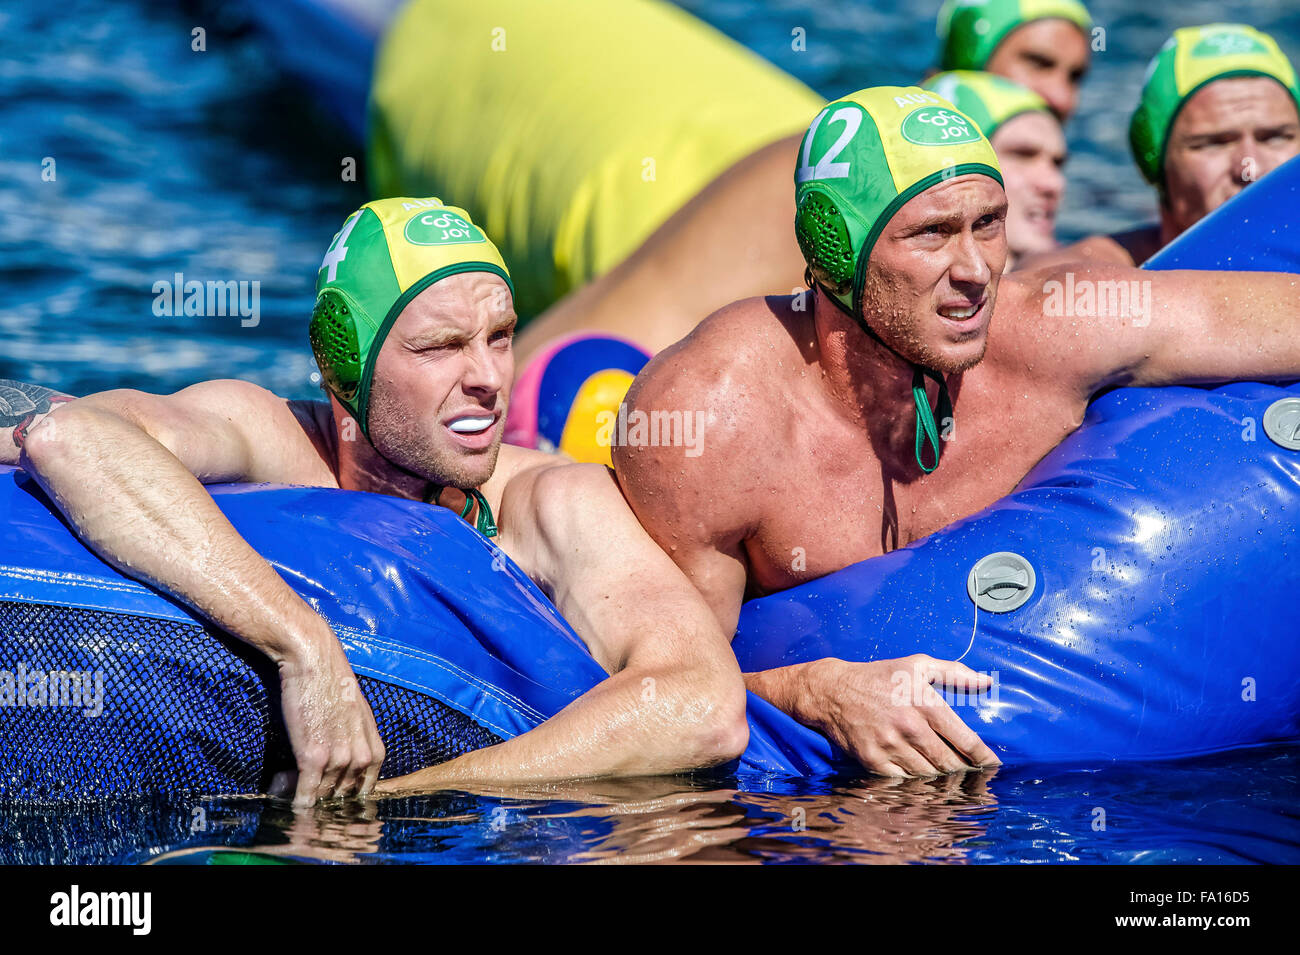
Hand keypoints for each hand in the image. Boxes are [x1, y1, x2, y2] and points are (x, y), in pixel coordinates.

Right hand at [273, 636, 385, 805]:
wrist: (314, 662)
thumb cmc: (333, 687)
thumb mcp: (358, 719)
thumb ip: (356, 746)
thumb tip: (342, 770)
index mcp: (375, 751)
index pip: (363, 792)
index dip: (344, 800)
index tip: (325, 795)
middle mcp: (361, 759)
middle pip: (340, 798)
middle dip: (320, 799)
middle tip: (298, 787)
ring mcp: (339, 760)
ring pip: (320, 797)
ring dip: (301, 797)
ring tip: (282, 784)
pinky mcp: (313, 758)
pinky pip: (304, 794)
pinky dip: (293, 802)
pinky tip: (281, 796)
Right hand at [804, 655, 998, 776]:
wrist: (832, 691)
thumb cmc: (879, 677)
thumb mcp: (917, 665)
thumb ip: (954, 673)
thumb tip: (985, 681)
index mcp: (925, 703)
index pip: (965, 740)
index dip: (984, 757)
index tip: (994, 765)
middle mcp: (909, 726)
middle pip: (950, 763)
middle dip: (967, 773)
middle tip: (976, 777)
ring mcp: (890, 745)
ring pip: (929, 775)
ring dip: (943, 781)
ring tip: (955, 782)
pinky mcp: (873, 760)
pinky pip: (904, 781)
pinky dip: (917, 784)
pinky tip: (925, 782)